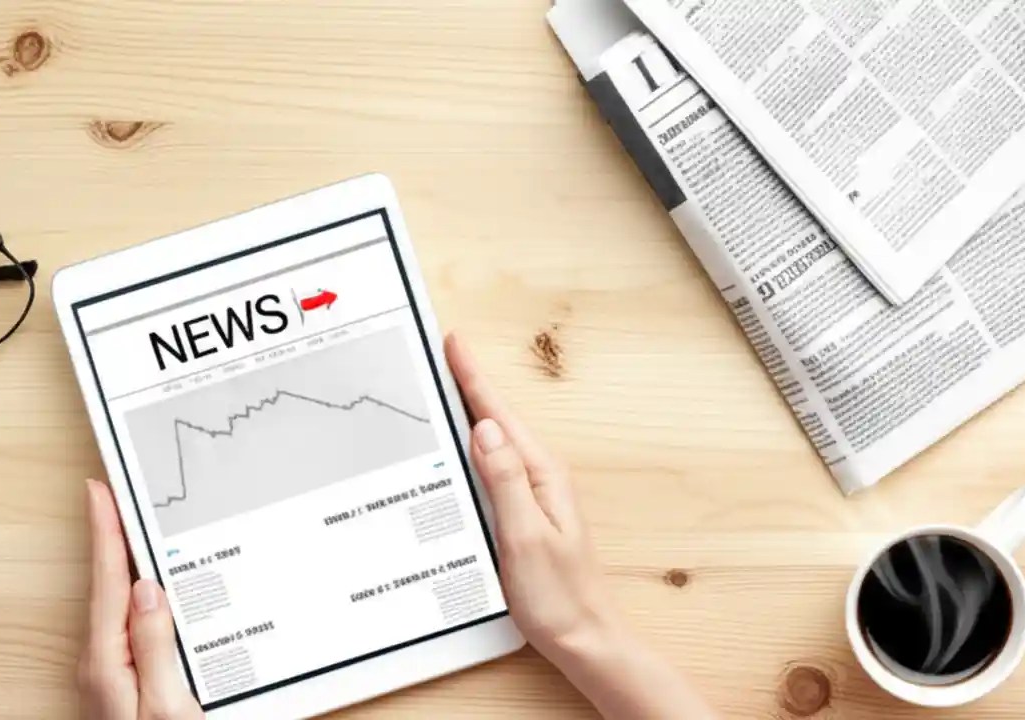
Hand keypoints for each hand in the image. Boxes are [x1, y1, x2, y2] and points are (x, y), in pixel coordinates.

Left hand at [78, 479, 203, 719]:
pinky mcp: (123, 683)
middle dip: (109, 539)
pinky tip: (145, 590)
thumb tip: (147, 589)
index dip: (104, 532)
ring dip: (121, 565)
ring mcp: (109, 675)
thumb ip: (154, 646)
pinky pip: (127, 627)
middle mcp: (101, 665)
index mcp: (108, 663)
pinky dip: (133, 596)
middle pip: (107, 587)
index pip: (109, 582)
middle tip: (111, 495)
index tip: (98, 491)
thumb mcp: (167, 706)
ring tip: (124, 527)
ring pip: (116, 606)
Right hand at [444, 334, 616, 658]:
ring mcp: (535, 493)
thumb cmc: (558, 597)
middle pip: (497, 419)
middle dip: (468, 384)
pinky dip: (474, 447)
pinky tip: (460, 447)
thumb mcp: (525, 537)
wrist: (584, 638)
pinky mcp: (526, 511)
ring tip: (445, 384)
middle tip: (440, 353)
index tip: (453, 342)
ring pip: (494, 441)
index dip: (473, 377)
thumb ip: (506, 481)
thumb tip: (485, 430)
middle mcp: (541, 476)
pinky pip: (494, 467)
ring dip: (471, 412)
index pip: (499, 415)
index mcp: (541, 475)